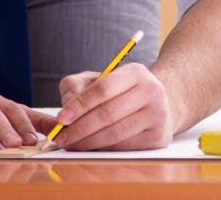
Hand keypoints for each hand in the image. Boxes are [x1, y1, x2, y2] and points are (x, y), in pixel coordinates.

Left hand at [53, 63, 173, 150]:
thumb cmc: (121, 91)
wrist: (157, 103)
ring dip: (88, 142)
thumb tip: (66, 108)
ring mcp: (158, 115)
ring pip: (115, 133)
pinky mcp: (158, 137)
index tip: (61, 118)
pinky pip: (124, 147)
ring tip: (71, 144)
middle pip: (108, 114)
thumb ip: (77, 86)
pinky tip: (90, 148)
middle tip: (61, 137)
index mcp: (135, 72)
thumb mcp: (99, 78)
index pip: (103, 89)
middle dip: (80, 128)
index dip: (80, 105)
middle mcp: (151, 91)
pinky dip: (103, 149)